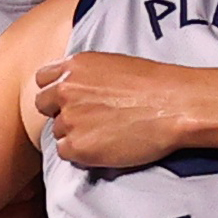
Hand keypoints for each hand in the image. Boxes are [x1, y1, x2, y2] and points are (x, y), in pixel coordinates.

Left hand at [34, 52, 190, 167]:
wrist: (173, 105)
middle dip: (60, 111)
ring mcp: (69, 118)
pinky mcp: (77, 146)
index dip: (56, 90)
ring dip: (75, 133)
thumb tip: (78, 90)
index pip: (43, 79)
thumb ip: (87, 76)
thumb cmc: (154, 84)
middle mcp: (66, 89)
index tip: (69, 98)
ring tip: (105, 131)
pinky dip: (81, 152)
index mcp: (75, 65)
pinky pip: (65, 152)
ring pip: (58, 130)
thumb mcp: (114, 65)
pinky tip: (105, 144)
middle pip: (43, 105)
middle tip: (86, 117)